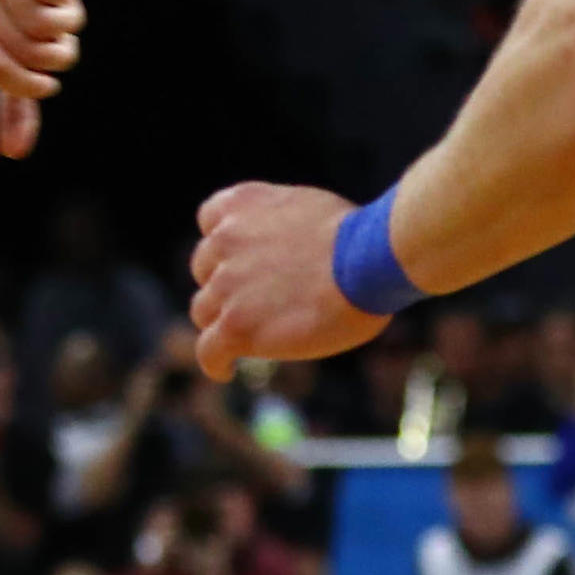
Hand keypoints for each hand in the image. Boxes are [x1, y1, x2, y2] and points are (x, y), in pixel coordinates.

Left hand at [0, 0, 100, 156]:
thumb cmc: (33, 6)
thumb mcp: (20, 54)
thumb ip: (14, 104)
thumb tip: (11, 153)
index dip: (26, 85)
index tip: (49, 85)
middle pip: (23, 48)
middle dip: (55, 55)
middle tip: (62, 44)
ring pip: (43, 22)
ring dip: (67, 26)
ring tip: (64, 12)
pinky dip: (70, 1)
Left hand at [190, 182, 386, 380]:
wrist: (369, 260)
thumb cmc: (361, 238)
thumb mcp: (309, 210)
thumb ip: (280, 226)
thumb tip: (282, 250)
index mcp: (242, 204)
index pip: (210, 220)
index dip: (225, 244)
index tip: (238, 260)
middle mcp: (225, 240)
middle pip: (205, 270)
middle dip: (225, 284)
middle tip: (254, 302)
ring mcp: (226, 285)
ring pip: (205, 311)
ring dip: (224, 322)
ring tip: (249, 337)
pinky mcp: (235, 326)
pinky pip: (209, 350)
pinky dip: (215, 362)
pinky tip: (225, 370)